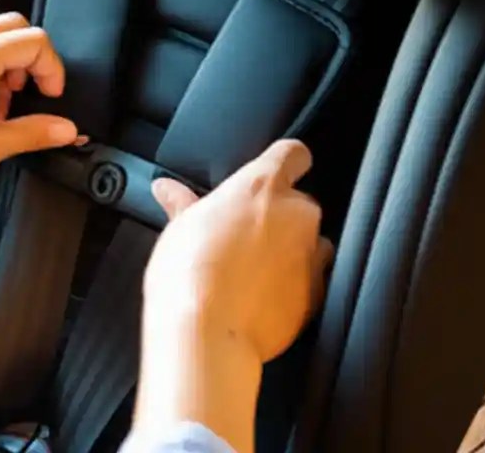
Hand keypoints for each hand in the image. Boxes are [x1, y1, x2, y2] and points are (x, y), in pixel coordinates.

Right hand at [131, 140, 333, 452]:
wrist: (207, 331)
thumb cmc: (187, 273)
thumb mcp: (178, 229)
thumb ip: (183, 205)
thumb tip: (166, 189)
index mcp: (261, 187)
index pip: (294, 153)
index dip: (286, 162)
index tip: (274, 173)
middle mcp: (296, 215)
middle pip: (300, 203)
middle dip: (280, 218)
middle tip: (245, 236)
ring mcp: (312, 256)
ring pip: (311, 244)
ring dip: (291, 252)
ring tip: (255, 271)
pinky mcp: (317, 295)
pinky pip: (310, 282)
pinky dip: (292, 286)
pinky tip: (260, 298)